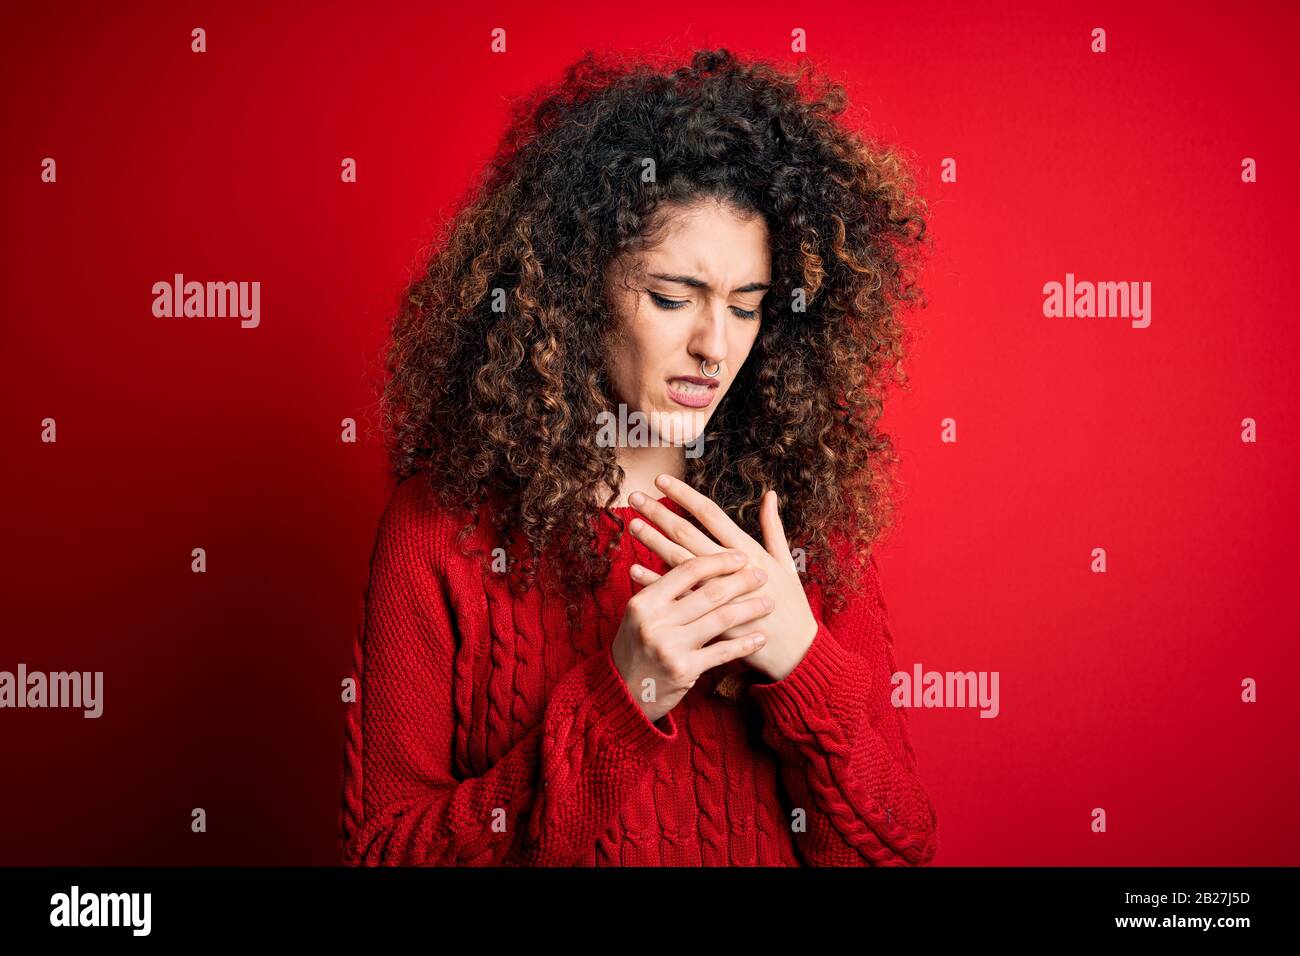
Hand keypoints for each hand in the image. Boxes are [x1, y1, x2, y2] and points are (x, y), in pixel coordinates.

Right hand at [611, 550, 773, 723]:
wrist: (621, 693)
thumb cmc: (635, 649)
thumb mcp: (638, 616)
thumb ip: (661, 591)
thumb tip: (693, 561)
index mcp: (644, 602)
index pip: (687, 571)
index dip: (717, 561)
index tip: (741, 556)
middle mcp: (656, 622)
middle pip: (708, 593)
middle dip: (741, 581)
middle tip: (762, 574)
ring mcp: (670, 647)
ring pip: (720, 619)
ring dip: (750, 609)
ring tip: (769, 603)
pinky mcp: (684, 670)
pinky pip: (722, 652)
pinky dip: (745, 644)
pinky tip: (760, 638)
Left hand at [626, 474, 817, 681]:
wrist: (795, 650)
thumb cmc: (791, 605)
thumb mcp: (785, 561)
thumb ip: (773, 527)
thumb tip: (769, 495)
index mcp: (748, 549)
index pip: (710, 513)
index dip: (685, 494)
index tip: (663, 480)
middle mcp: (731, 567)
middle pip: (687, 532)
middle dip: (660, 512)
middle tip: (636, 496)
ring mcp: (718, 592)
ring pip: (678, 560)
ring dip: (653, 541)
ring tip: (633, 525)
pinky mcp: (710, 615)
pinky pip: (677, 595)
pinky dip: (655, 581)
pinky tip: (635, 569)